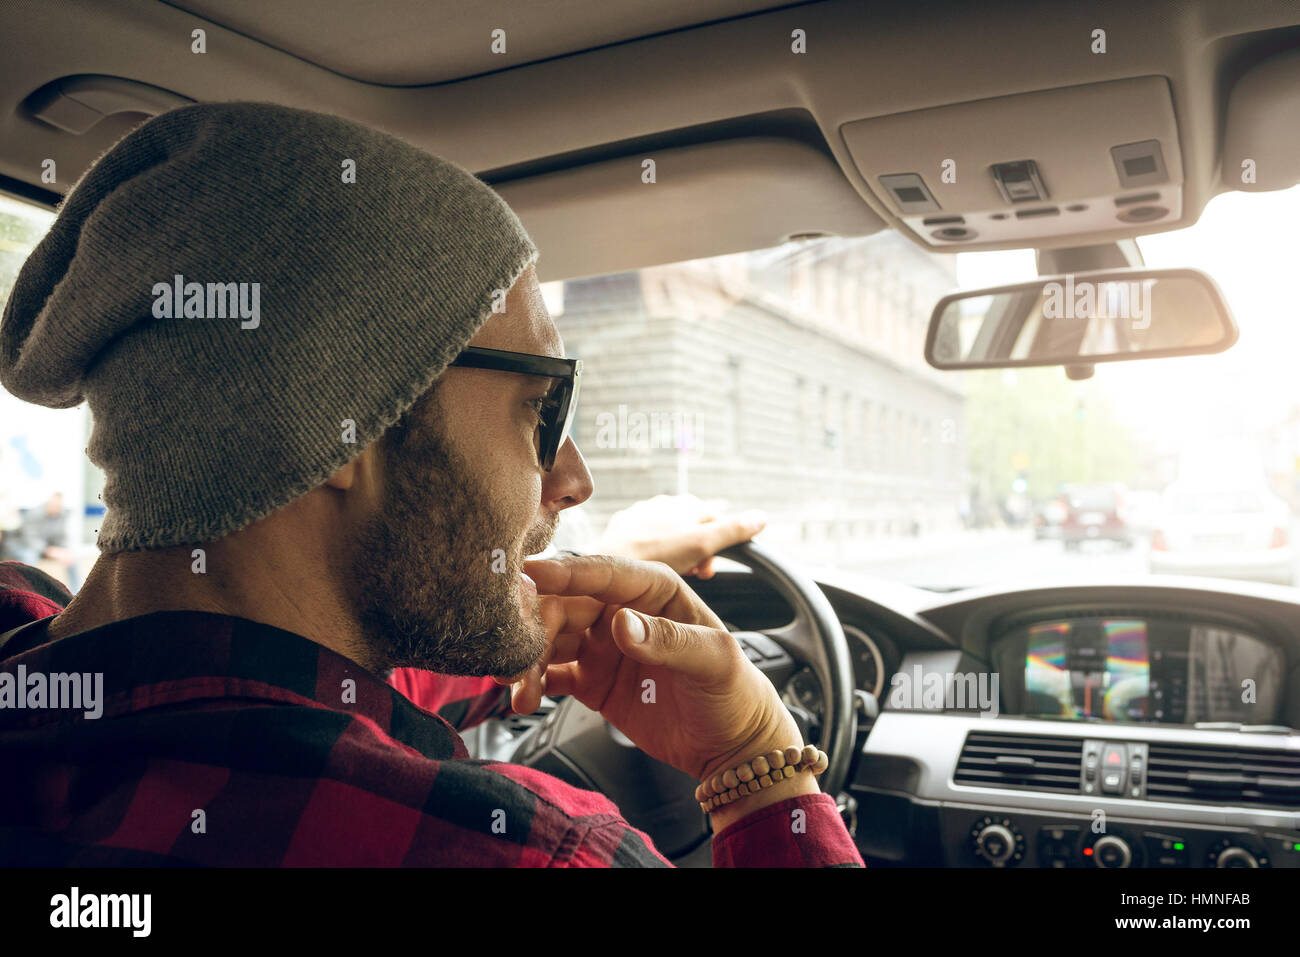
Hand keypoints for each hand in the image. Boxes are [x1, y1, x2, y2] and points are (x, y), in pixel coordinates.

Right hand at [495, 555, 801, 781]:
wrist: (732, 746)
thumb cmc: (735, 692)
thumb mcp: (713, 661)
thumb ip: (669, 640)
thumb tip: (621, 625)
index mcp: (656, 591)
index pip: (607, 573)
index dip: (568, 571)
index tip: (532, 573)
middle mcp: (624, 611)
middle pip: (567, 604)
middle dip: (537, 622)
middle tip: (516, 648)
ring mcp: (605, 646)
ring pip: (552, 638)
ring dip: (528, 657)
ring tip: (516, 683)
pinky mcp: (591, 680)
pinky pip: (552, 674)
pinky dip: (532, 683)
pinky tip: (523, 697)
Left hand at [596, 494, 765, 578]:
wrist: (603, 563)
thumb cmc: (653, 556)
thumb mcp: (701, 545)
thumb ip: (732, 530)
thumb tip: (763, 517)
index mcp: (685, 504)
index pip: (715, 520)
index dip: (718, 546)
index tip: (707, 570)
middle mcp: (662, 504)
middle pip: (691, 529)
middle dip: (696, 553)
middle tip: (691, 577)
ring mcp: (640, 516)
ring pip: (668, 537)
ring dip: (676, 557)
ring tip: (670, 578)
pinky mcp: (622, 531)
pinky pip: (646, 543)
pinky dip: (653, 558)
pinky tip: (648, 574)